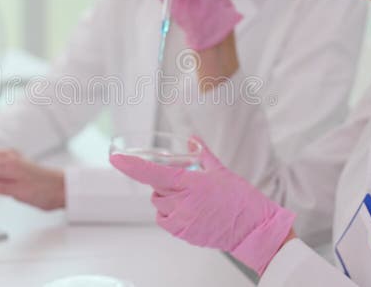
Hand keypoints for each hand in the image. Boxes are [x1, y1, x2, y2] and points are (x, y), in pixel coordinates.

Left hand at [110, 137, 294, 273]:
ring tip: (192, 199)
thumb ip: (202, 153)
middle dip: (165, 183)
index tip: (116, 159)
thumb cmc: (240, 199)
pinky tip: (189, 211)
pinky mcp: (183, 233)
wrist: (253, 228)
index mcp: (190, 183)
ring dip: (168, 199)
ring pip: (159, 204)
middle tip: (187, 184)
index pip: (153, 173)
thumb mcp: (221, 171)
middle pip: (156, 188)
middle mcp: (182, 202)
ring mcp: (182, 219)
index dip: (132, 166)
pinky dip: (170, 213)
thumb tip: (193, 138)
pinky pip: (165, 219)